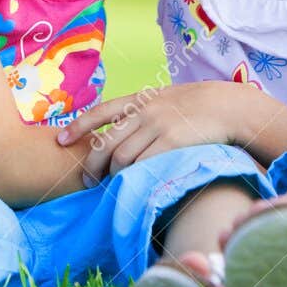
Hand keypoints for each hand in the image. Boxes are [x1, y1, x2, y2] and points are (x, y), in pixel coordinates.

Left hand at [56, 82, 241, 181]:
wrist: (226, 105)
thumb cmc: (196, 107)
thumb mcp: (164, 99)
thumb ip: (141, 111)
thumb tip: (118, 128)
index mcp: (140, 99)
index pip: (100, 112)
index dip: (78, 126)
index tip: (60, 139)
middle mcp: (143, 111)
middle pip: (105, 141)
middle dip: (91, 164)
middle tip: (86, 181)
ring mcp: (156, 126)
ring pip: (121, 157)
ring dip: (111, 175)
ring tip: (108, 187)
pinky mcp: (171, 142)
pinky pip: (143, 164)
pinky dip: (133, 177)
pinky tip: (130, 185)